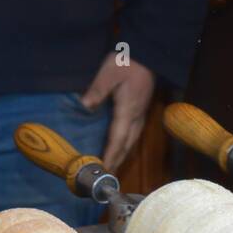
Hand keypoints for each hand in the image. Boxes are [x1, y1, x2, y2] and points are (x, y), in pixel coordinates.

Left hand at [81, 53, 155, 169]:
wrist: (148, 55)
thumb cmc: (126, 62)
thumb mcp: (108, 73)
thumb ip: (97, 91)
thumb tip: (84, 107)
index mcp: (127, 111)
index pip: (117, 140)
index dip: (110, 156)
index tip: (104, 171)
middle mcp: (135, 118)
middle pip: (126, 146)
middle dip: (116, 162)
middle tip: (106, 178)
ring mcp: (140, 116)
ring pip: (131, 143)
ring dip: (121, 157)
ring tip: (112, 169)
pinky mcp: (140, 112)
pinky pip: (133, 136)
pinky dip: (125, 147)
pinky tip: (120, 149)